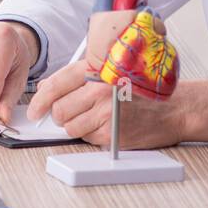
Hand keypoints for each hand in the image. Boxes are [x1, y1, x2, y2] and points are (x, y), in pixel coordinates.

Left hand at [27, 59, 183, 149]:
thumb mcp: (110, 71)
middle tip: (74, 111)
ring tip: (94, 117)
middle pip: (59, 109)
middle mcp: (100, 89)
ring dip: (76, 125)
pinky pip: (86, 138)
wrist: (172, 108)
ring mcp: (106, 112)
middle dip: (61, 114)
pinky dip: (91, 134)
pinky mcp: (111, 133)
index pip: (56, 84)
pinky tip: (106, 125)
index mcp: (97, 69)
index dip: (40, 100)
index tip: (35, 109)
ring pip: (69, 127)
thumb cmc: (140, 89)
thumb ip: (77, 77)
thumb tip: (46, 89)